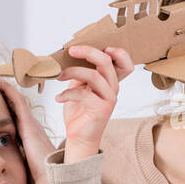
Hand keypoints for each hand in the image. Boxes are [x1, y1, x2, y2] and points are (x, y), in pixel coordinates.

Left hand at [0, 77, 57, 183]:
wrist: (53, 181)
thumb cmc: (40, 178)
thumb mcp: (23, 166)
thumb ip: (14, 162)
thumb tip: (0, 166)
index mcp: (29, 136)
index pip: (14, 115)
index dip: (3, 104)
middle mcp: (31, 126)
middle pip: (15, 103)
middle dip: (3, 91)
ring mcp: (31, 124)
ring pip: (16, 98)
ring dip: (3, 87)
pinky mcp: (29, 124)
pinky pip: (17, 100)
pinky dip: (7, 89)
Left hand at [54, 45, 129, 161]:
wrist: (79, 136)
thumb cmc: (79, 111)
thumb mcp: (79, 87)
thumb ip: (81, 72)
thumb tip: (70, 55)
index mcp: (110, 82)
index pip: (126, 64)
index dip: (119, 53)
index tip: (103, 47)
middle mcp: (113, 89)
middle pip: (107, 63)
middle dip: (88, 52)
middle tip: (71, 50)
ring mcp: (109, 99)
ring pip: (94, 76)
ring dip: (72, 72)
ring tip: (59, 75)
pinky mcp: (102, 110)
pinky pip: (83, 94)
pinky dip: (67, 94)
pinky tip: (58, 98)